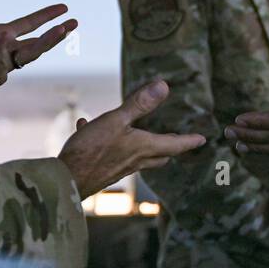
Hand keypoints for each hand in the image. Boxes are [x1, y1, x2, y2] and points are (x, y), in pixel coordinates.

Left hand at [0, 0, 76, 111]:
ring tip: (61, 32)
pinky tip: (4, 44)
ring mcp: (2, 64)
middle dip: (55, 33)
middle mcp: (6, 49)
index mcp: (0, 35)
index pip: (29, 24)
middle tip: (73, 23)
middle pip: (37, 41)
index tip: (64, 7)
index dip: (46, 16)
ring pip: (30, 54)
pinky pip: (5, 65)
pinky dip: (5, 55)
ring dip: (45, 43)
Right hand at [57, 80, 205, 198]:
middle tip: (177, 142)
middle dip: (170, 148)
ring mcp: (118, 168)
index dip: (189, 141)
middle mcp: (134, 160)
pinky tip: (87, 126)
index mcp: (142, 147)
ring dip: (144, 147)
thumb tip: (163, 87)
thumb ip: (139, 104)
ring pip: (138, 158)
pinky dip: (106, 141)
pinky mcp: (102, 170)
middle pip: (159, 156)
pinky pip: (110, 154)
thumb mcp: (116, 120)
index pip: (173, 144)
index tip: (202, 140)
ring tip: (144, 137)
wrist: (66, 180)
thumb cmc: (92, 150)